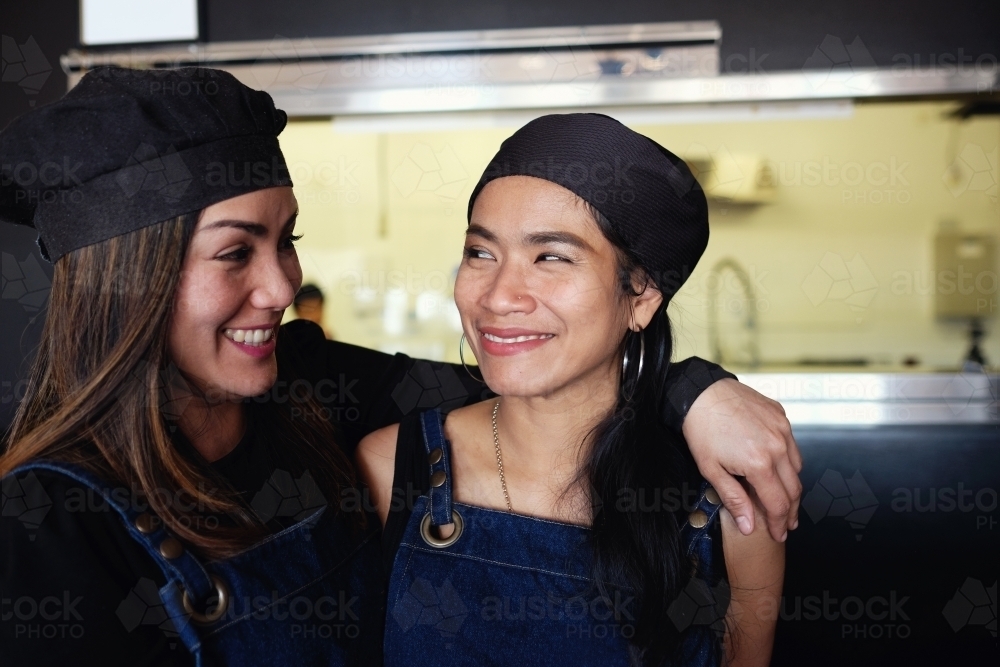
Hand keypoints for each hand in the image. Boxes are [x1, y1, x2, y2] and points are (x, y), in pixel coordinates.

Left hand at [682, 378, 801, 541]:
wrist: (702, 393)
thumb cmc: (702, 429)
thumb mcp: (711, 470)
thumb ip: (734, 500)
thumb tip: (749, 526)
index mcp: (760, 463)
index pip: (778, 503)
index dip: (780, 522)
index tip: (779, 533)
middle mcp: (778, 446)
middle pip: (794, 488)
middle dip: (791, 510)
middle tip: (788, 523)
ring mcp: (782, 429)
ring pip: (797, 467)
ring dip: (792, 486)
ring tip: (784, 499)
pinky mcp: (781, 416)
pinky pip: (792, 444)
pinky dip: (788, 460)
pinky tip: (779, 468)